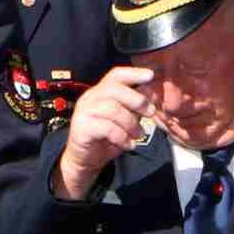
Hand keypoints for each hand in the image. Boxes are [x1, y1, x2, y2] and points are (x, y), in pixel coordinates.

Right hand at [53, 67, 155, 199]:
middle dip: (137, 100)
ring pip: (112, 109)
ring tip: (139, 135)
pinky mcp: (81, 127)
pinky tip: (129, 144)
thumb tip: (152, 94)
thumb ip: (136, 107)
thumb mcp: (126, 120)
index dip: (134, 73)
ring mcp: (84, 111)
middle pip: (115, 90)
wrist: (86, 160)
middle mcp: (90, 97)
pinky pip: (106, 128)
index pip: (116, 75)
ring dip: (131, 123)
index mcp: (101, 91)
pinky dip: (122, 137)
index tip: (150, 76)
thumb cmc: (107, 138)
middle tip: (150, 113)